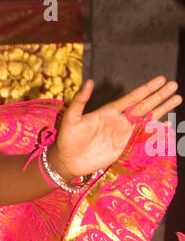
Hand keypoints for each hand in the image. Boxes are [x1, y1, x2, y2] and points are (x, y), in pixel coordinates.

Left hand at [51, 76, 181, 179]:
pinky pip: (144, 138)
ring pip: (148, 119)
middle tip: (174, 85)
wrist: (67, 161)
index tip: (160, 79)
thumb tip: (90, 82)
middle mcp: (120, 120)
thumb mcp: (71, 117)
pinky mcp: (125, 147)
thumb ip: (81, 100)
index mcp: (110, 111)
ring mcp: (124, 133)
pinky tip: (168, 125)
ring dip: (162, 110)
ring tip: (177, 99)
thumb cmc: (67, 138)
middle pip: (145, 105)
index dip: (147, 88)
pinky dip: (156, 132)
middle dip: (160, 96)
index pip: (133, 97)